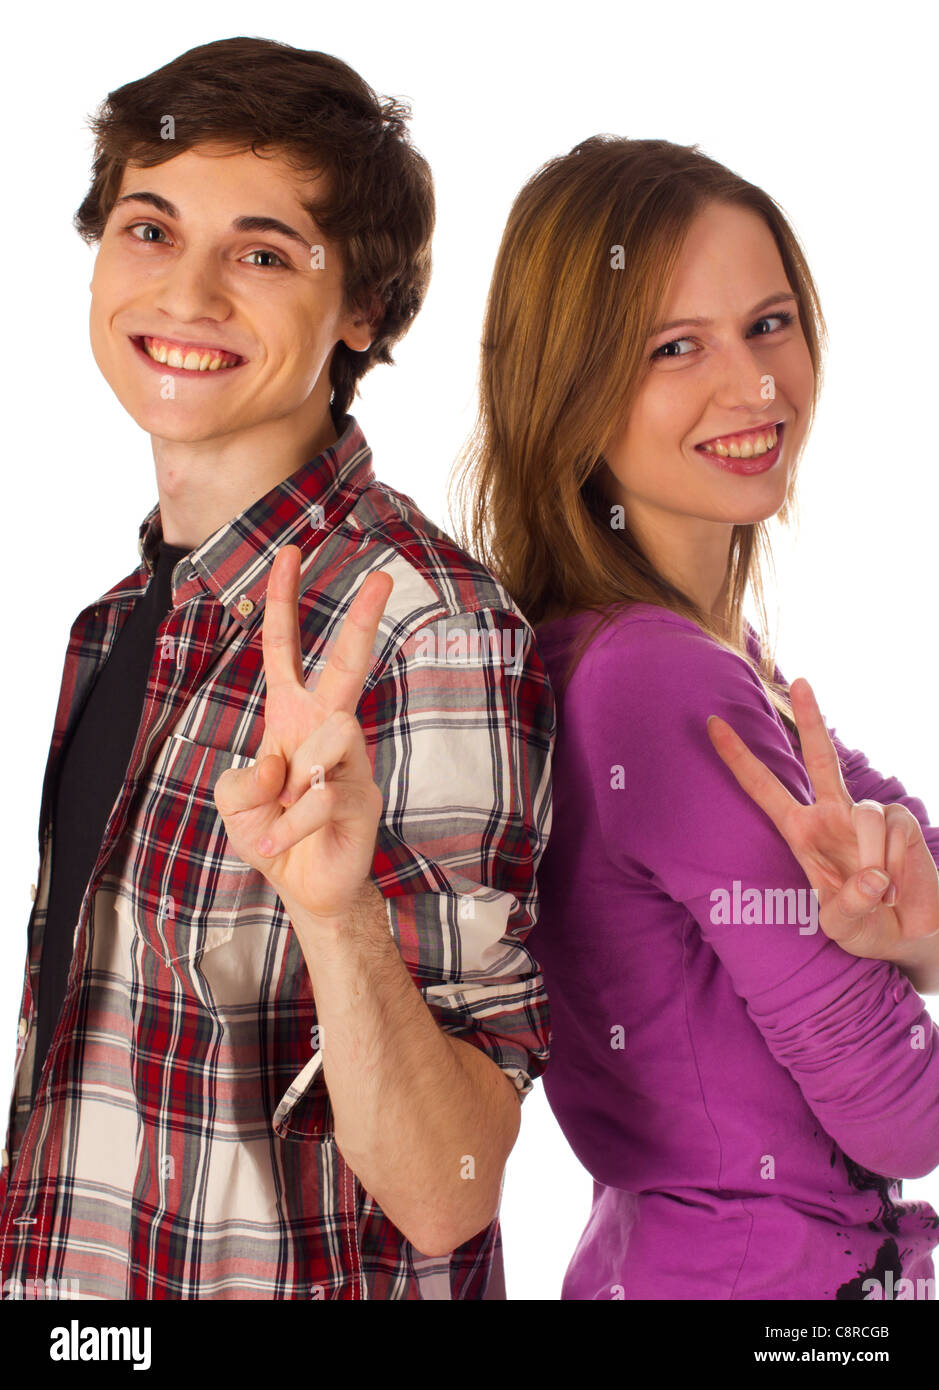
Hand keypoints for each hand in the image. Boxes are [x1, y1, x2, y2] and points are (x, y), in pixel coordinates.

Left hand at [213, 543, 392, 922]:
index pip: (284, 649)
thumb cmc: (269, 834)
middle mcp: (326, 729)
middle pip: (346, 664)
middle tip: (385, 575)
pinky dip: (289, 824)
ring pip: (331, 735)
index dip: (282, 602)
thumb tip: (283, 767)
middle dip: (364, 619)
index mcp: (290, 717)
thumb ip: (242, 778)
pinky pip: (321, 795)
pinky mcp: (362, 795)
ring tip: (278, 817)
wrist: (306, 887)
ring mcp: (350, 761)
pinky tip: (279, 844)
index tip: (291, 554)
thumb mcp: (234, 802)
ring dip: (289, 786)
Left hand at [706, 676, 938, 962]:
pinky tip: (896, 884)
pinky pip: (891, 831)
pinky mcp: (900, 822)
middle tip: (800, 680)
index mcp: (800, 833)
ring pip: (864, 815)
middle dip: (812, 717)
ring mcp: (867, 815)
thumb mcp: (842, 926)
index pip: (763, 788)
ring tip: (879, 891)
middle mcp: (831, 815)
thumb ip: (850, 905)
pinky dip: (892, 863)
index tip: (712, 724)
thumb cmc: (865, 927)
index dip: (738, 758)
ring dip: (870, 859)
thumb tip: (873, 876)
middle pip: (819, 757)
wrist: (909, 936)